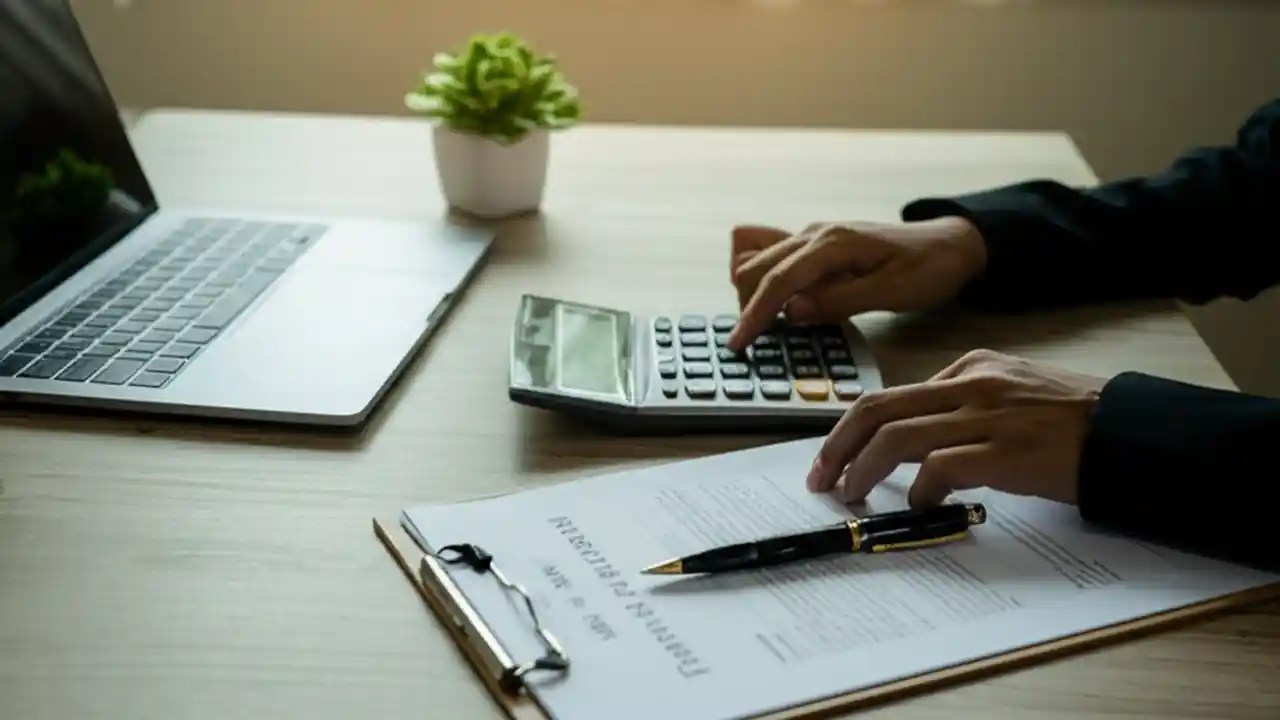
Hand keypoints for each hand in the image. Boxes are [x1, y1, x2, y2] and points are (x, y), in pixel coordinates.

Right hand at [727, 217, 986, 350]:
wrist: (949, 245)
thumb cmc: (928, 268)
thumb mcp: (892, 292)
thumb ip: (839, 300)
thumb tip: (790, 312)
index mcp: (832, 243)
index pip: (778, 280)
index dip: (753, 314)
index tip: (737, 344)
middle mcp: (814, 234)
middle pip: (756, 267)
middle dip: (748, 305)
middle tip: (754, 342)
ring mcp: (811, 236)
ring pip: (758, 259)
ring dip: (752, 292)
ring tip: (764, 325)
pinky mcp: (814, 246)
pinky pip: (772, 256)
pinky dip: (764, 279)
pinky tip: (776, 303)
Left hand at [806, 350, 1106, 507]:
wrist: (1132, 432)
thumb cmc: (1076, 421)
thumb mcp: (1014, 391)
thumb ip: (966, 404)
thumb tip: (917, 443)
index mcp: (971, 367)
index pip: (892, 394)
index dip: (853, 428)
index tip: (835, 455)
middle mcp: (971, 384)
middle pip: (878, 409)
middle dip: (836, 445)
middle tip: (819, 477)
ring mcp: (986, 416)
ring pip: (896, 437)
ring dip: (862, 470)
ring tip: (851, 496)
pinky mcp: (1003, 452)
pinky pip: (939, 467)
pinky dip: (919, 491)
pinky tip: (919, 507)